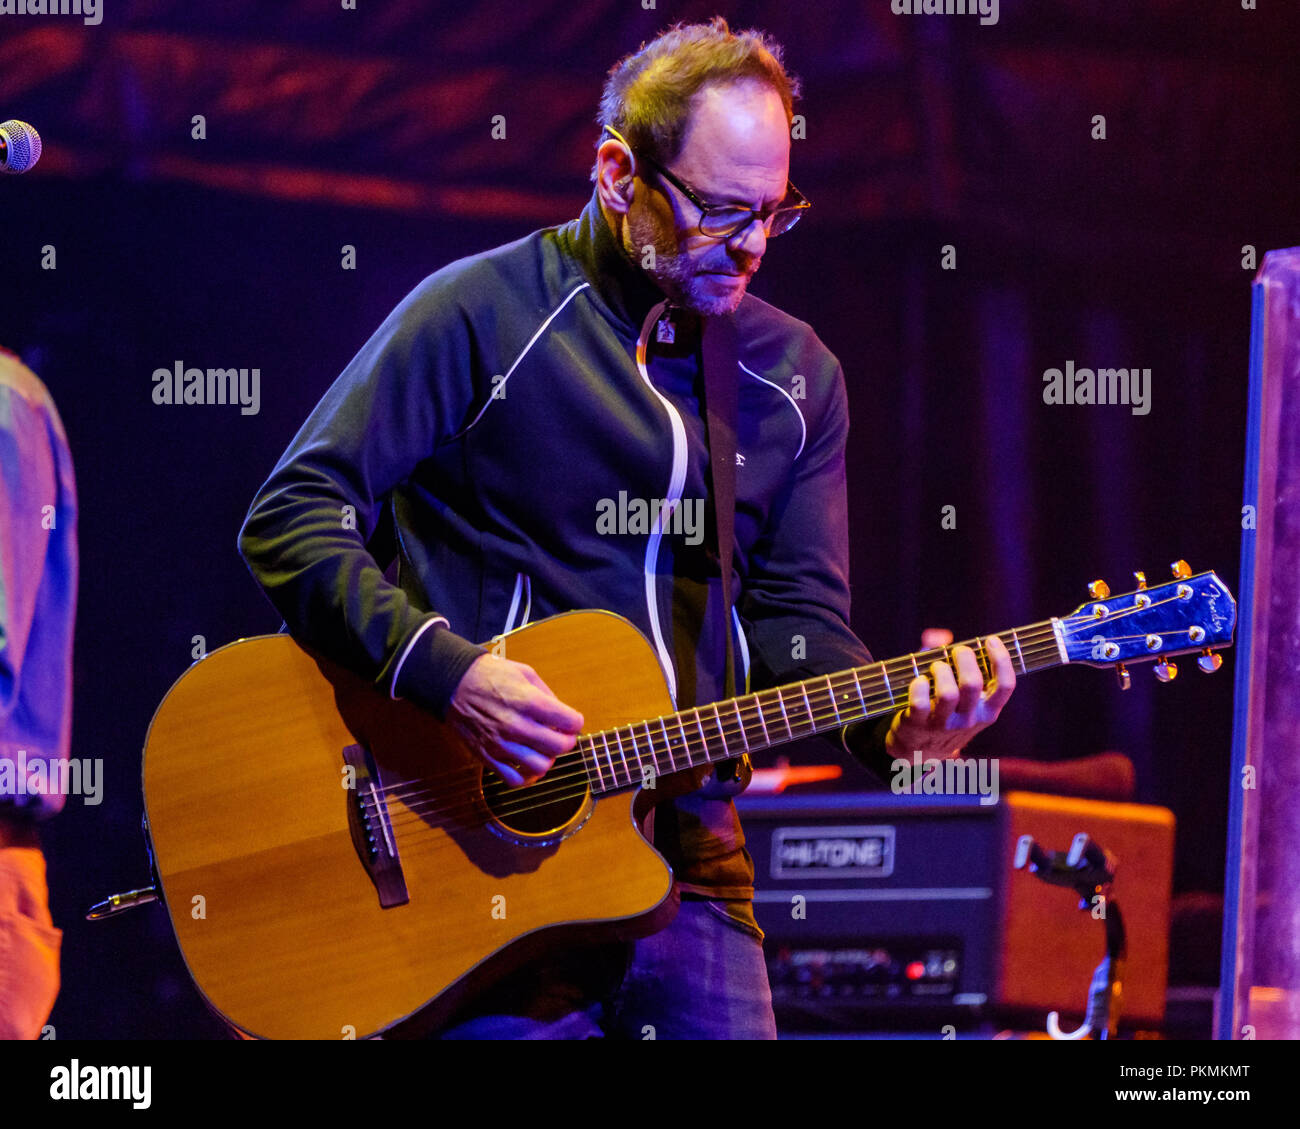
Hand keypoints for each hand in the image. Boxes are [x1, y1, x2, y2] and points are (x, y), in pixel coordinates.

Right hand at [448, 653, 584, 786]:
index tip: (571, 720)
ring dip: (548, 759)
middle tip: (562, 735)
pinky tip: (527, 763)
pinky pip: (514, 780)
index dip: (575, 721)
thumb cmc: (490, 675)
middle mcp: (517, 725)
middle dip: (567, 741)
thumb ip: (547, 695)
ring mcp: (502, 744)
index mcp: (529, 701)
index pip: (570, 721)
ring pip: (540, 767)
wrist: (454, 684)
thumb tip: (561, 716)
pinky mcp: (488, 757)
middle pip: (559, 747)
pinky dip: (526, 776)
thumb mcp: (525, 673)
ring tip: (543, 749)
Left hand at [883, 636, 1014, 763]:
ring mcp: (943, 724)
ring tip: (936, 666)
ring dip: (940, 670)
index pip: (1005, 685)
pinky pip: (920, 703)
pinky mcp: (918, 725)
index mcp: (987, 712)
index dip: (1001, 659)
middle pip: (972, 684)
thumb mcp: (963, 699)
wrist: (920, 752)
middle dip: (964, 658)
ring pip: (947, 693)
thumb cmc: (945, 713)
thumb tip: (939, 636)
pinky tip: (919, 681)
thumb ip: (955, 664)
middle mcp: (969, 719)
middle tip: (957, 651)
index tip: (991, 640)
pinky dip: (918, 686)